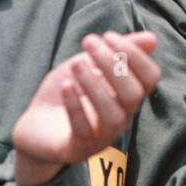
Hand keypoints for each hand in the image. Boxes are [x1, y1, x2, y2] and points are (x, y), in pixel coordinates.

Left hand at [11, 30, 160, 185]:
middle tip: (89, 42)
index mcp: (128, 97)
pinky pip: (83, 130)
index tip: (108, 36)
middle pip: (134, 94)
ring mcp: (101, 137)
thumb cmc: (68, 92)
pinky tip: (66, 86)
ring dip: (95, 85)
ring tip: (76, 63)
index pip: (150, 78)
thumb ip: (117, 52)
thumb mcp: (90, 65)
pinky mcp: (77, 149)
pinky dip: (76, 106)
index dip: (135, 55)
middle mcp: (122, 118)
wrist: (34, 126)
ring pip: (113, 115)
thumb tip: (152, 38)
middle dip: (113, 64)